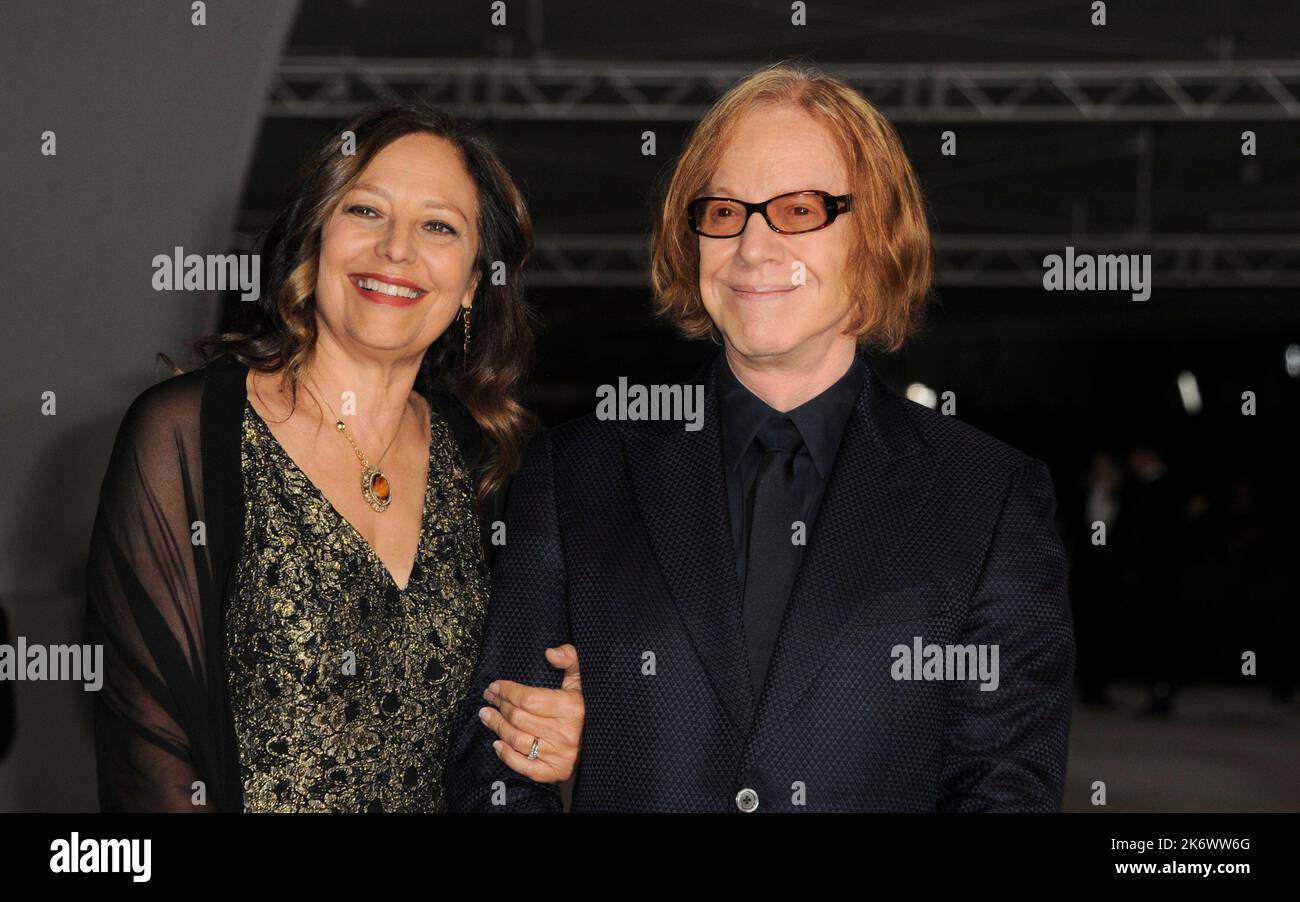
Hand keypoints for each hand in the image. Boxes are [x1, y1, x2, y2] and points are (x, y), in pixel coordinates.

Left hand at [478, 644, 583, 782]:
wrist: (607, 736)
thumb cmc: (589, 704)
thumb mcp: (583, 677)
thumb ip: (570, 658)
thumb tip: (550, 653)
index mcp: (572, 708)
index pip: (529, 699)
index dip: (507, 691)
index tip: (495, 686)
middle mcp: (566, 733)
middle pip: (519, 719)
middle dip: (499, 707)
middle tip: (488, 699)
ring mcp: (561, 755)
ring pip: (518, 740)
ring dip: (497, 727)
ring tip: (487, 716)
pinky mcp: (557, 771)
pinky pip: (525, 766)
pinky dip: (507, 756)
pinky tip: (497, 744)